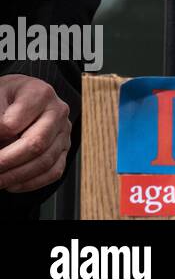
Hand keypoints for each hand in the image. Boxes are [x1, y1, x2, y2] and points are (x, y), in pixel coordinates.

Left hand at [0, 75, 71, 193]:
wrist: (19, 97)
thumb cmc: (6, 97)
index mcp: (40, 93)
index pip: (12, 124)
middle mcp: (58, 111)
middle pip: (35, 144)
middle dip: (6, 162)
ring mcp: (63, 131)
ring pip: (45, 161)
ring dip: (15, 176)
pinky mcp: (64, 148)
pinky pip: (54, 172)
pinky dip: (31, 183)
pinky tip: (12, 184)